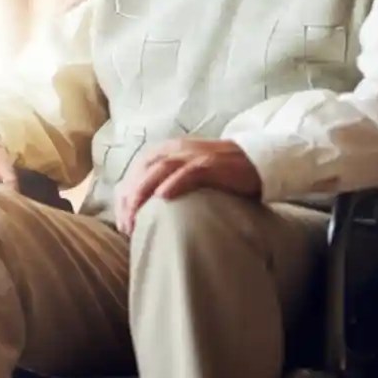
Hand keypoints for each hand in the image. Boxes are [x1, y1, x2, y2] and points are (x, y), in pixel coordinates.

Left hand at [113, 138, 261, 235]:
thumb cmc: (217, 173)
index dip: (125, 196)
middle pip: (143, 172)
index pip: (136, 172)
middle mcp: (175, 150)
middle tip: (127, 227)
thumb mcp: (186, 173)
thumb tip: (142, 210)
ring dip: (144, 194)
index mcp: (165, 151)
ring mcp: (192, 155)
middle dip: (130, 199)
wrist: (255, 160)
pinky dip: (173, 183)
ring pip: (159, 170)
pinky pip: (188, 172)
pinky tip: (162, 197)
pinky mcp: (210, 163)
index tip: (122, 223)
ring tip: (137, 218)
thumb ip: (165, 182)